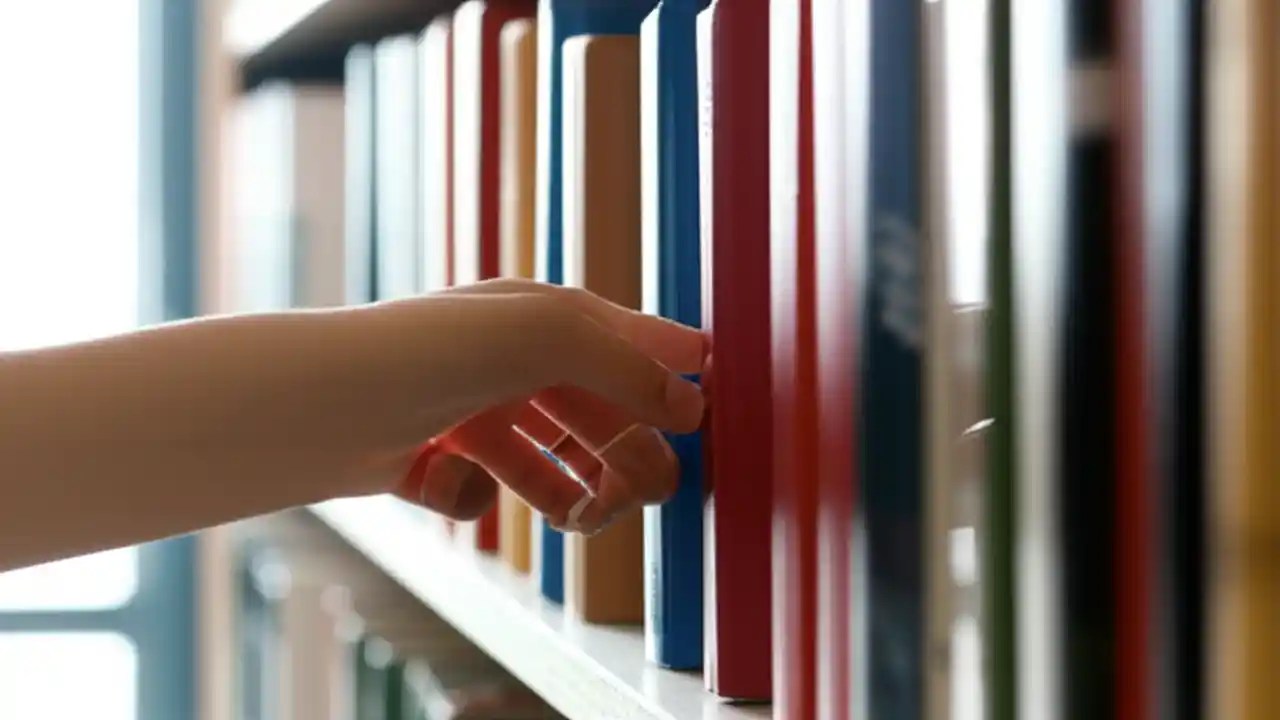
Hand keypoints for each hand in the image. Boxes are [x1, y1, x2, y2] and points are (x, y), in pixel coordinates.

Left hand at [366, 279, 705, 534]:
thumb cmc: (436, 350)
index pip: (628, 339)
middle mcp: (506, 361)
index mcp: (541, 315)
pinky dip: (474, 493)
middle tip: (648, 491)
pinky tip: (453, 479)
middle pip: (595, 413)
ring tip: (584, 517)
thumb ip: (630, 364)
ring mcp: (466, 410)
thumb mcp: (550, 334)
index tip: (698, 414)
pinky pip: (476, 489)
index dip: (669, 374)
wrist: (321, 402)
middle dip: (628, 451)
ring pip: (545, 461)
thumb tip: (692, 403)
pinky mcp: (429, 459)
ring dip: (573, 491)